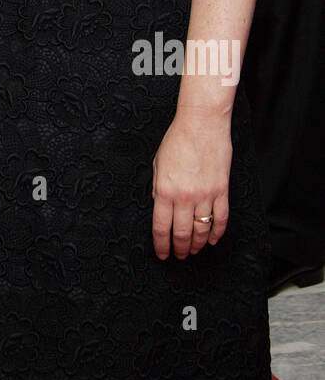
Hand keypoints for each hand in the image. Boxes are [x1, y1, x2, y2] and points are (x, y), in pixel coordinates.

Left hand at [151, 116, 230, 259]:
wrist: (201, 124)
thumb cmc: (178, 140)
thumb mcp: (158, 165)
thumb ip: (159, 188)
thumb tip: (160, 207)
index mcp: (165, 190)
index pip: (161, 227)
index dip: (161, 244)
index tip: (162, 253)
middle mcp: (185, 197)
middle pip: (181, 233)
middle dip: (179, 249)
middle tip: (178, 255)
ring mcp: (205, 195)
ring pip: (201, 230)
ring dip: (197, 244)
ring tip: (193, 250)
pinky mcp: (221, 191)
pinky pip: (221, 219)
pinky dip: (217, 233)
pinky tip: (212, 240)